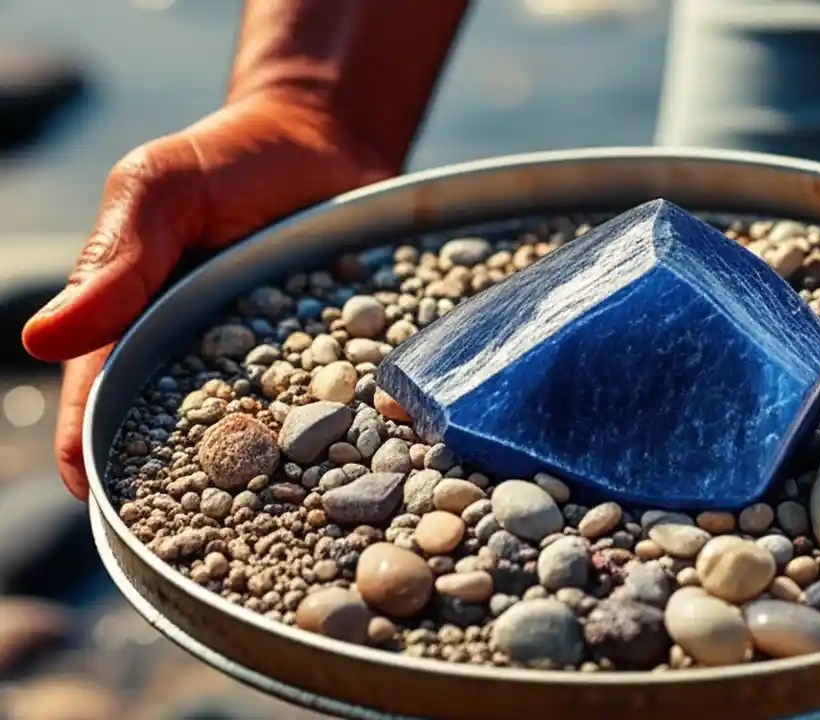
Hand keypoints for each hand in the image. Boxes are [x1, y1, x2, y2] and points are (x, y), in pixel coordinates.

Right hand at [23, 95, 397, 499]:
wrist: (329, 140)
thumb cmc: (227, 159)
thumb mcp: (162, 188)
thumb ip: (118, 257)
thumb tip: (39, 341)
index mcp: (142, 327)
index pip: (105, 398)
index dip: (95, 451)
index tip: (97, 503)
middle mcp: (206, 361)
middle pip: (186, 438)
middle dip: (187, 492)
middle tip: (199, 548)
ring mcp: (277, 368)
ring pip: (267, 438)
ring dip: (275, 482)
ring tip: (291, 530)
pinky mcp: (340, 362)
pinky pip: (342, 409)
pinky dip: (348, 440)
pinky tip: (367, 475)